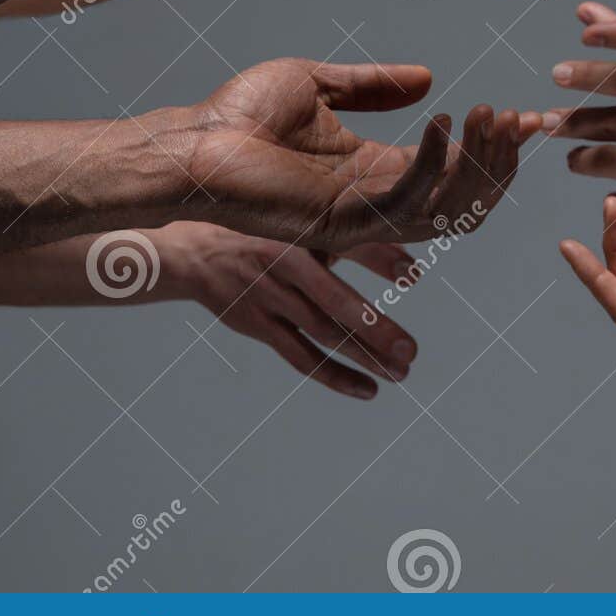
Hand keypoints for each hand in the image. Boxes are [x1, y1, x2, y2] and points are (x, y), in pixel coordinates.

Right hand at [159, 222, 418, 399]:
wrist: (200, 251)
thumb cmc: (268, 233)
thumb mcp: (305, 228)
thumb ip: (353, 242)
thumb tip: (411, 266)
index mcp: (298, 233)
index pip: (347, 244)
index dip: (381, 258)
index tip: (415, 274)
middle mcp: (283, 267)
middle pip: (335, 301)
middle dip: (375, 328)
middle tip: (410, 352)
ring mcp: (268, 299)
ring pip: (321, 333)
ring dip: (362, 356)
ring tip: (399, 373)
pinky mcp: (258, 326)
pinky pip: (300, 356)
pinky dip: (333, 374)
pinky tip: (366, 388)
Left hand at [179, 58, 520, 251]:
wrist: (192, 144)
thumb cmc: (240, 116)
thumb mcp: (318, 85)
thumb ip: (373, 85)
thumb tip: (429, 77)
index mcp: (375, 172)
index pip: (454, 169)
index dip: (493, 146)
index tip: (524, 114)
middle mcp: (378, 202)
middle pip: (467, 197)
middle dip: (500, 160)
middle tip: (515, 115)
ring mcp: (364, 217)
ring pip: (450, 208)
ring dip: (480, 163)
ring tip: (490, 114)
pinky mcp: (345, 220)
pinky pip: (411, 199)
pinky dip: (436, 162)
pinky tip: (444, 119)